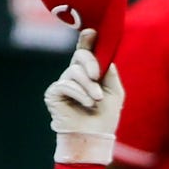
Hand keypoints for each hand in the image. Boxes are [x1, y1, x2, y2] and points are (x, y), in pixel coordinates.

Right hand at [47, 30, 120, 163]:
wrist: (94, 137)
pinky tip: (87, 104)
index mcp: (89, 74)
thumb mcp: (114, 94)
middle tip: (96, 75)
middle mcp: (74, 76)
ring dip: (88, 86)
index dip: (87, 41)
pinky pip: (65, 85)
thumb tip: (105, 59)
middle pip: (79, 57)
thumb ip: (110, 75)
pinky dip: (79, 93)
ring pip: (74, 72)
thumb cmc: (105, 117)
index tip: (92, 31)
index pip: (86, 53)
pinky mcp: (53, 93)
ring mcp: (63, 84)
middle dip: (90, 63)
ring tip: (95, 100)